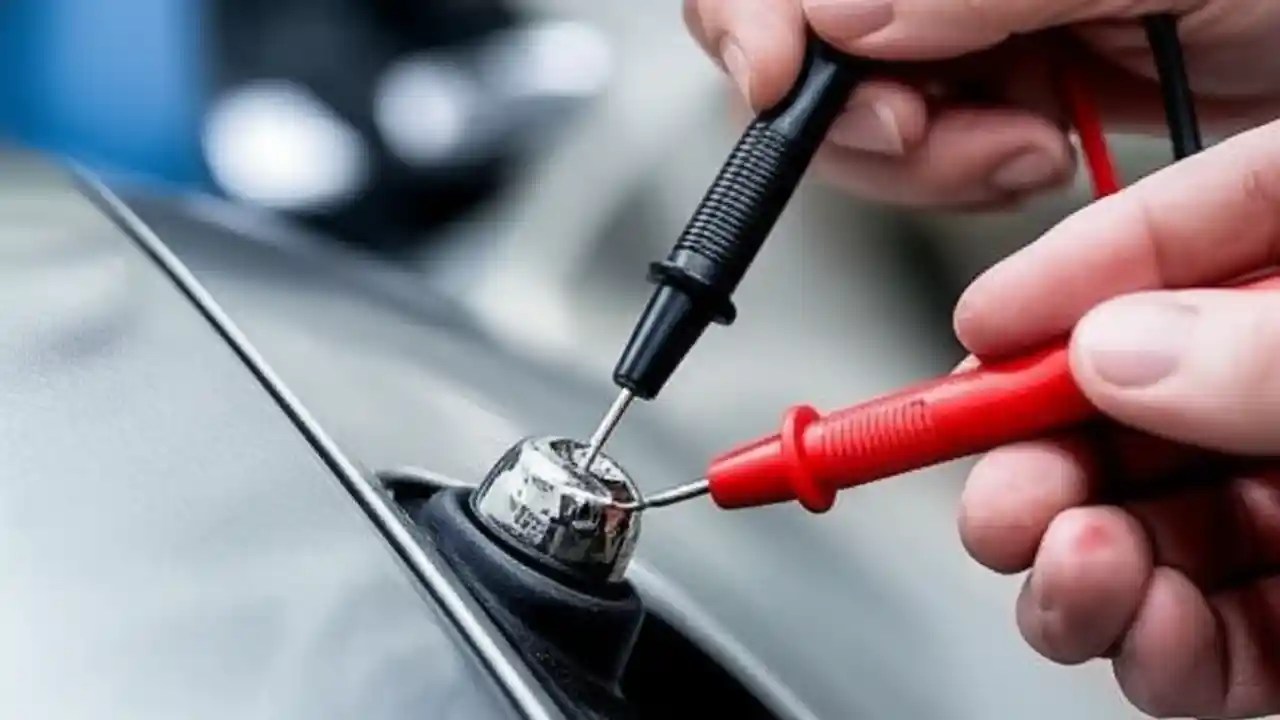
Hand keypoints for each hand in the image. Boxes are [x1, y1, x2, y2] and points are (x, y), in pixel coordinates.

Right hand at [684, 0, 1279, 208]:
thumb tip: (835, 15)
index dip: (750, 15)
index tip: (778, 82)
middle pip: (789, 43)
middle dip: (853, 112)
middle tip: (927, 128)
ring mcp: (947, 19)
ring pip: (843, 113)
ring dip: (925, 160)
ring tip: (1023, 142)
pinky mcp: (977, 77)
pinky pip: (913, 152)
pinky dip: (960, 176)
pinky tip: (1027, 149)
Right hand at [956, 121, 1279, 716]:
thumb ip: (1274, 344)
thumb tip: (1122, 352)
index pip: (1188, 234)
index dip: (1063, 278)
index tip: (978, 326)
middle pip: (1138, 402)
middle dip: (1046, 455)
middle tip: (1004, 491)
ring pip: (1154, 528)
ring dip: (1083, 565)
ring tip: (1071, 566)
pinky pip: (1214, 640)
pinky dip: (1158, 652)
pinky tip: (1141, 637)